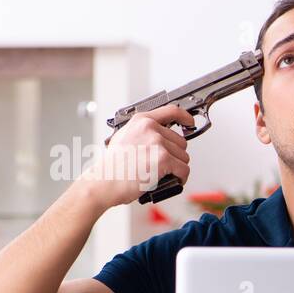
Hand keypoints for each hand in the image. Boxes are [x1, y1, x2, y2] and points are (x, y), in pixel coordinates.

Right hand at [78, 104, 193, 209]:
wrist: (104, 181)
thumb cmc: (113, 165)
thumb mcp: (125, 136)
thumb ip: (144, 131)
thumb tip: (161, 134)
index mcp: (141, 120)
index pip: (171, 111)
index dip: (185, 117)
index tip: (189, 122)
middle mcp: (150, 128)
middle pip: (181, 141)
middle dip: (175, 155)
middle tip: (160, 164)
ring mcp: (157, 142)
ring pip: (184, 156)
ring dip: (177, 167)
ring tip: (161, 172)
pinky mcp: (163, 158)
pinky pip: (184, 169)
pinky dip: (181, 177)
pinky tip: (172, 179)